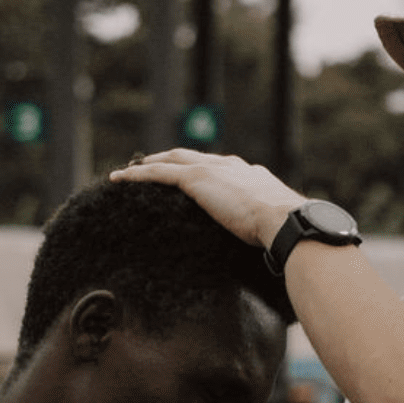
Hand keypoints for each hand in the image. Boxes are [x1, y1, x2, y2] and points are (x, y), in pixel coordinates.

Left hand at [110, 149, 305, 249]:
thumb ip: (266, 227)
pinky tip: (119, 178)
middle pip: (192, 157)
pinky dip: (137, 174)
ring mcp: (212, 169)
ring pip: (171, 160)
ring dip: (149, 163)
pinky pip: (158, 173)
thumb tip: (271, 245)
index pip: (219, 167)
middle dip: (171, 159)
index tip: (191, 174)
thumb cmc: (285, 231)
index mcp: (249, 174)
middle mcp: (229, 166)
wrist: (284, 220)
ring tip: (131, 170)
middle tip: (153, 165)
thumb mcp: (275, 225)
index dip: (202, 169)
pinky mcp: (196, 179)